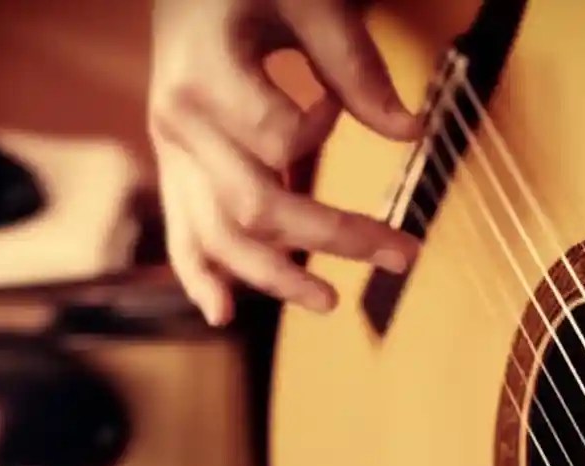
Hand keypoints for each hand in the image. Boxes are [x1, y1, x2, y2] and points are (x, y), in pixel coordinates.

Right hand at [148, 0, 423, 325]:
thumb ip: (354, 65)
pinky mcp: (177, 168)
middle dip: (332, 236)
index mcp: (205, 76)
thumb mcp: (305, 1)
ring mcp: (172, 152)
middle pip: (255, 205)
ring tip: (330, 302)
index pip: (276, 137)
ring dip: (275, 277)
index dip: (319, 132)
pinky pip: (183, 233)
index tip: (335, 109)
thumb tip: (412, 134)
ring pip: (219, 235)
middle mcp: (178, 123)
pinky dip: (200, 276)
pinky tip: (222, 314)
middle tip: (404, 253)